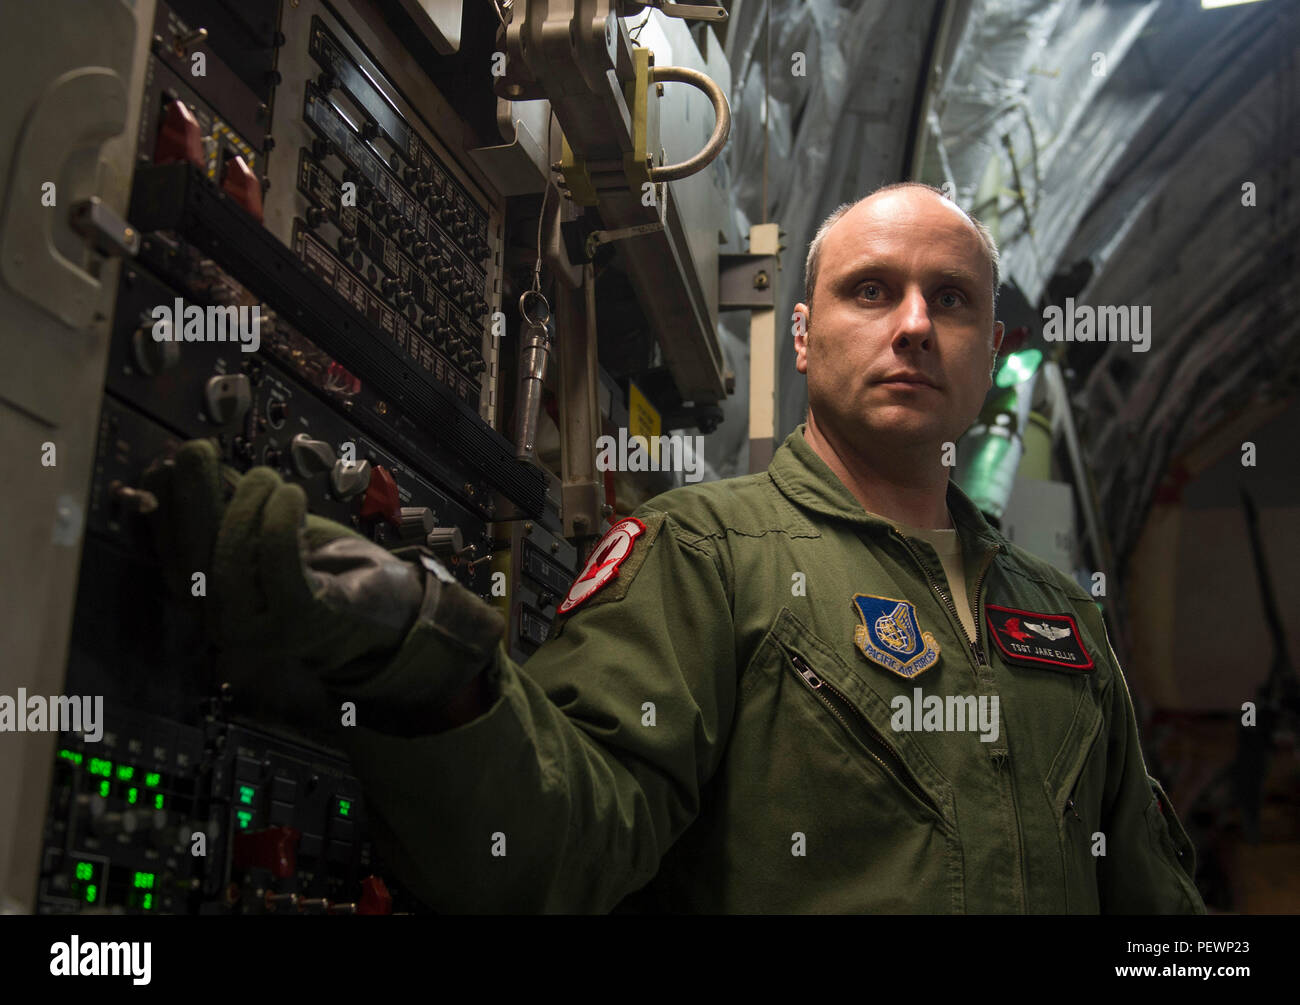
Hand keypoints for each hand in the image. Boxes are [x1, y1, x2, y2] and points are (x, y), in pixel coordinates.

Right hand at [142, 439, 503, 735]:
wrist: (387, 615)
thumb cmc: (324, 570)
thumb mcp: (268, 530)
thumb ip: (230, 506)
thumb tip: (184, 464)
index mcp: (210, 600)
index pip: (171, 551)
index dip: (163, 505)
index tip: (166, 462)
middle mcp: (225, 621)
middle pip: (192, 556)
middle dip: (190, 497)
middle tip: (196, 449)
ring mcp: (262, 628)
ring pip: (231, 561)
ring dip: (246, 507)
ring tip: (268, 478)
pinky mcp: (300, 620)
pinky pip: (279, 569)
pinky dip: (280, 525)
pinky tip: (291, 496)